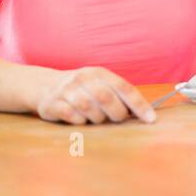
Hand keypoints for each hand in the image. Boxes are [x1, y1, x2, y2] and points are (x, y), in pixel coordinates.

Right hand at [37, 67, 156, 124]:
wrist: (45, 86)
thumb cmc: (81, 89)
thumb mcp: (99, 84)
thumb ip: (118, 95)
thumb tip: (144, 114)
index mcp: (99, 73)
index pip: (124, 88)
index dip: (139, 104)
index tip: (151, 119)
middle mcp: (83, 78)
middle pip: (106, 99)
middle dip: (116, 114)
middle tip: (115, 119)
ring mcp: (67, 89)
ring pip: (89, 109)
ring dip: (97, 119)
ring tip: (95, 117)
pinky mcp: (53, 103)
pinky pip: (72, 117)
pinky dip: (80, 122)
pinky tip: (79, 118)